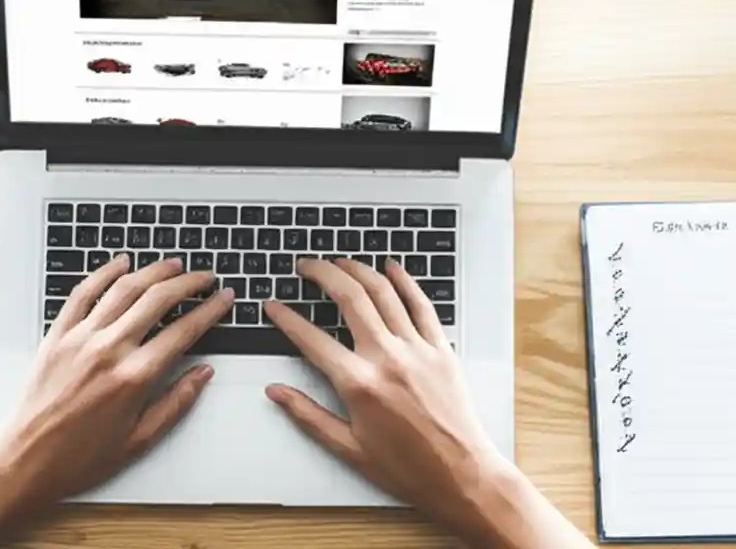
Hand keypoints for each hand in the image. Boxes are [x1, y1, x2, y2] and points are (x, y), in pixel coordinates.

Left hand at [0, 254, 232, 502]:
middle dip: (188, 283)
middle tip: (205, 277)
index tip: (223, 299)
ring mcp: (80, 338)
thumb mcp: (139, 439)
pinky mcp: (57, 335)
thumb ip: (176, 402)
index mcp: (134, 377)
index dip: (209, 310)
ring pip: (124, 289)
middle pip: (157, 299)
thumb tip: (203, 373)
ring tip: (173, 265)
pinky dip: (104, 273)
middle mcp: (109, 350)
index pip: (183, 331)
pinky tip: (120, 264)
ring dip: (153, 271)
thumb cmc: (80, 457)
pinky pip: (83, 293)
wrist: (25, 459)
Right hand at [263, 258, 588, 548]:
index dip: (286, 318)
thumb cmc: (407, 468)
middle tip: (305, 266)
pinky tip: (391, 268)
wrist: (462, 475)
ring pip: (383, 293)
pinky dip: (405, 282)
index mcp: (359, 384)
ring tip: (340, 261)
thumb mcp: (348, 448)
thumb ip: (308, 415)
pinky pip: (421, 305)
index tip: (273, 306)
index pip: (311, 339)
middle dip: (322, 273)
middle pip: (349, 298)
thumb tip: (275, 392)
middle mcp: (387, 358)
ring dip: (358, 269)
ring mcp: (417, 349)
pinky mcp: (441, 349)